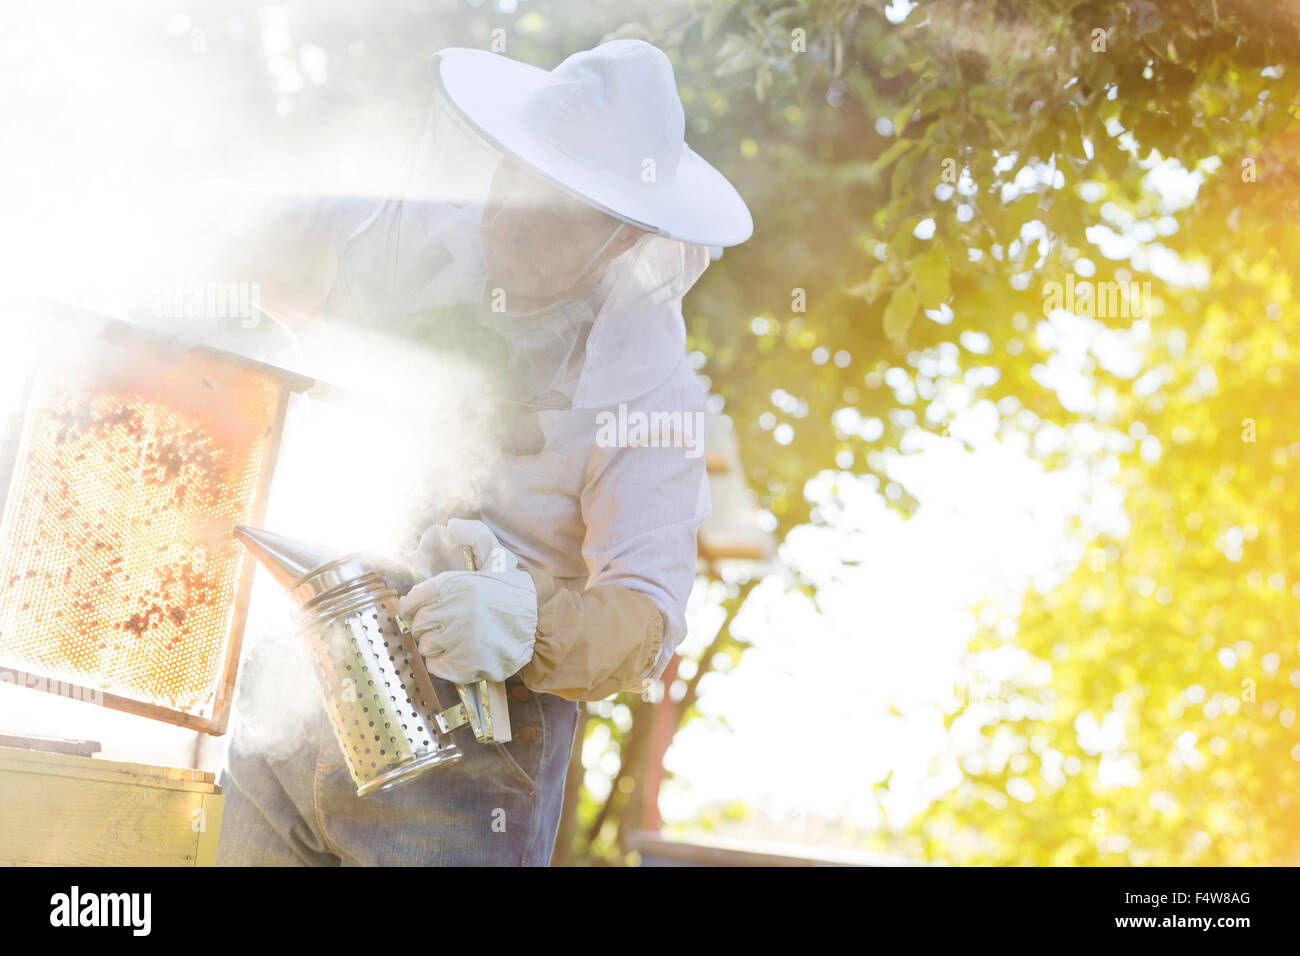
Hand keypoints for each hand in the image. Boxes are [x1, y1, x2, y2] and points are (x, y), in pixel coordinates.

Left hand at [398, 528, 536, 684]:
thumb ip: (475, 535)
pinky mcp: (466, 665)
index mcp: (456, 585)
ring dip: (436, 645)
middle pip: (419, 625)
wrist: (540, 624)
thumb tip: (450, 526)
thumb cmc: (513, 592)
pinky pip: (437, 667)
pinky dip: (443, 663)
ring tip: (454, 640)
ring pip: (426, 646)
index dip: (412, 606)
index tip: (417, 610)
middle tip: (444, 625)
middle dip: (428, 625)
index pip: (414, 599)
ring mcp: (461, 640)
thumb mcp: (496, 558)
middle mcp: (456, 611)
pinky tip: (458, 654)